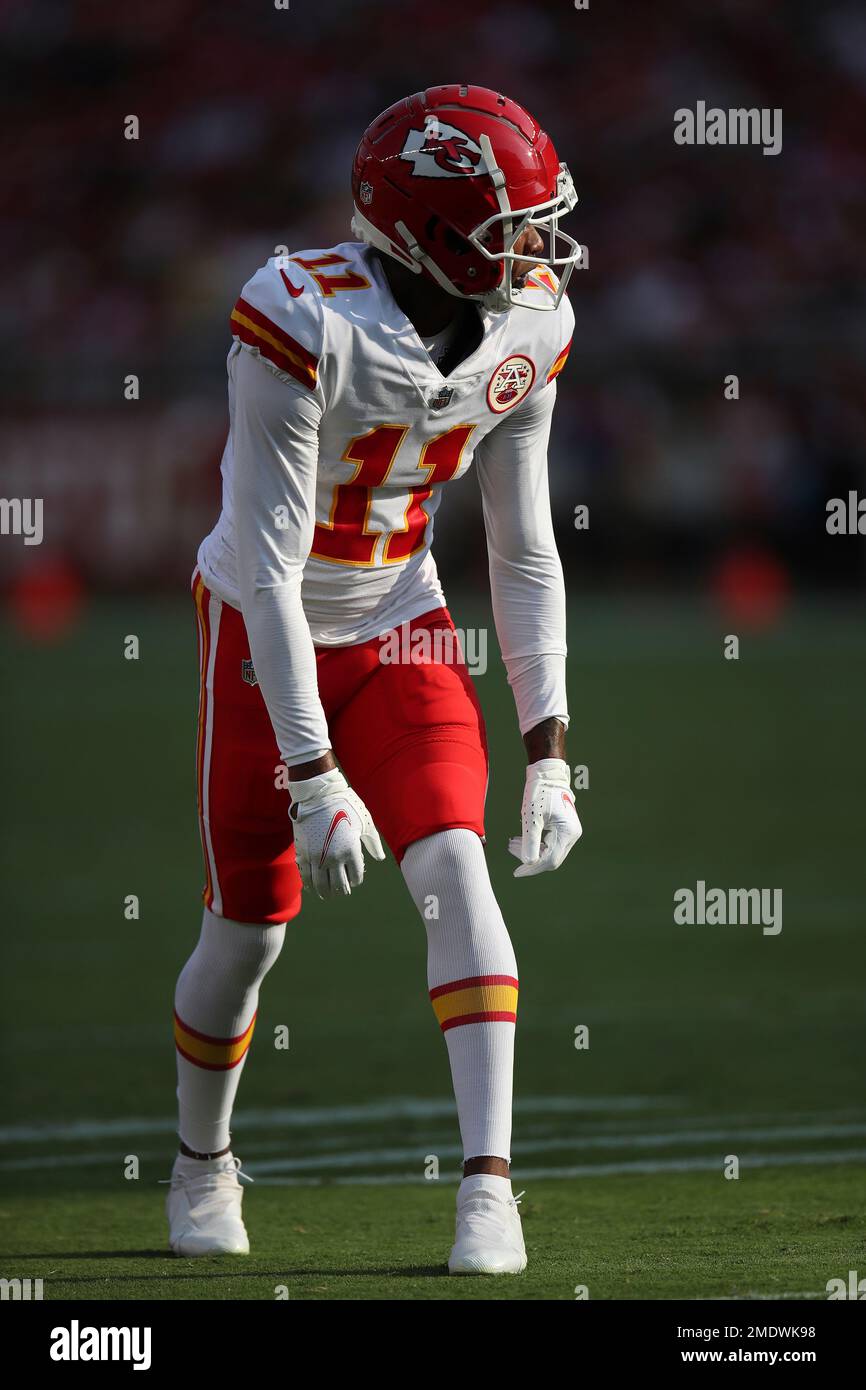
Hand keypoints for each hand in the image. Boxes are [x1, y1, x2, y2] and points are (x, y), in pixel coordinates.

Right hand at [289, 768, 384, 897]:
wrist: (318, 795)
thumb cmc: (346, 806)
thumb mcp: (365, 822)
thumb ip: (373, 842)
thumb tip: (380, 858)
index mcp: (352, 851)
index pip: (356, 876)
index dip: (356, 880)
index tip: (354, 879)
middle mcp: (335, 858)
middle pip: (339, 885)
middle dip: (342, 890)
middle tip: (342, 891)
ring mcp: (317, 857)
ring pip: (321, 884)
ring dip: (325, 892)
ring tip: (326, 895)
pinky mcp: (304, 853)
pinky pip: (305, 875)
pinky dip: (308, 884)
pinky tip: (311, 888)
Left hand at [508, 758, 581, 876]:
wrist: (548, 774)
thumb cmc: (540, 793)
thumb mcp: (531, 818)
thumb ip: (530, 842)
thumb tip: (528, 863)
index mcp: (567, 832)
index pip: (550, 860)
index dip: (532, 868)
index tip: (516, 872)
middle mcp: (572, 834)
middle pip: (551, 858)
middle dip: (530, 858)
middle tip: (510, 848)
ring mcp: (569, 832)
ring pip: (550, 852)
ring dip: (531, 850)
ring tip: (512, 843)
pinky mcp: (564, 828)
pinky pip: (550, 843)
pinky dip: (536, 844)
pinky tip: (521, 838)